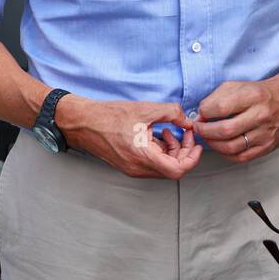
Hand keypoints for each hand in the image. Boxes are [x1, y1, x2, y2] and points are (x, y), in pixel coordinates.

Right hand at [58, 96, 200, 179]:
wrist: (82, 122)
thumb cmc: (109, 116)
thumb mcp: (145, 109)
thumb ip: (171, 113)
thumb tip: (187, 121)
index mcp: (142, 156)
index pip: (177, 170)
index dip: (192, 158)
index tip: (197, 144)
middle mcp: (137, 168)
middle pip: (172, 169)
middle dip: (183, 152)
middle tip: (185, 133)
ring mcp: (132, 169)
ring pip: (162, 167)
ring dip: (171, 152)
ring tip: (168, 132)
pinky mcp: (128, 165)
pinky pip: (151, 164)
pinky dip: (160, 152)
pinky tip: (156, 135)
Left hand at [192, 73, 278, 162]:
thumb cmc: (261, 93)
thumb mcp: (237, 85)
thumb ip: (216, 98)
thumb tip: (200, 114)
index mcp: (252, 96)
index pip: (221, 107)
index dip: (204, 112)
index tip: (200, 114)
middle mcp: (261, 115)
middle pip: (225, 130)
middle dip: (205, 131)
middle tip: (199, 129)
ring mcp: (265, 133)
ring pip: (232, 147)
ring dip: (213, 144)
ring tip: (208, 138)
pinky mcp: (267, 147)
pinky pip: (241, 157)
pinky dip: (226, 154)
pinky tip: (221, 146)